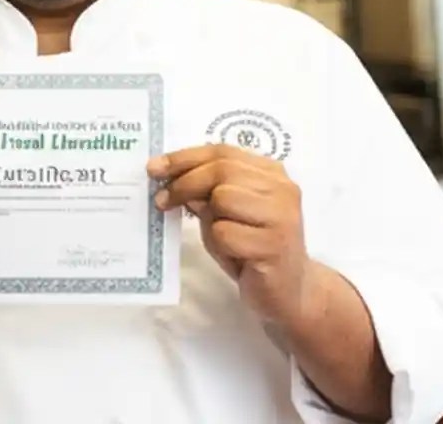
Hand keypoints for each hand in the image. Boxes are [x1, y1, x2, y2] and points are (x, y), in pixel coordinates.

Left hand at [148, 144, 314, 328]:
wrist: (288, 290)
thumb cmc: (251, 248)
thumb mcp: (225, 214)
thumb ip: (206, 193)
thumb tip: (171, 177)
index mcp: (271, 173)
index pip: (222, 152)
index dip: (185, 157)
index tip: (154, 167)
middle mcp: (282, 188)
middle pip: (221, 171)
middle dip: (185, 183)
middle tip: (162, 200)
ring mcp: (281, 216)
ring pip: (223, 198)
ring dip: (210, 219)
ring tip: (222, 238)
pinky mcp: (274, 245)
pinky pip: (226, 234)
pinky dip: (220, 245)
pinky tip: (236, 256)